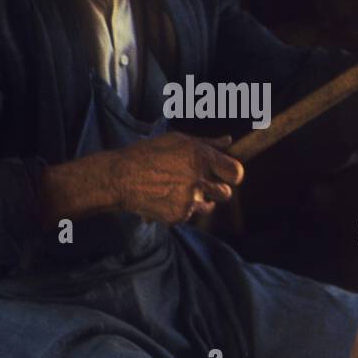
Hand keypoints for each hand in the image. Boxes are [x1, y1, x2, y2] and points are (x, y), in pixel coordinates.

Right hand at [116, 133, 243, 224]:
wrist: (121, 178)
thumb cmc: (148, 153)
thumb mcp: (177, 141)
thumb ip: (207, 143)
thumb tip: (228, 141)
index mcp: (201, 158)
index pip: (236, 172)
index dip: (233, 174)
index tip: (226, 175)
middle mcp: (199, 181)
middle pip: (226, 193)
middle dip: (217, 190)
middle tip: (199, 183)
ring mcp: (189, 201)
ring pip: (208, 206)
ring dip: (198, 200)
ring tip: (176, 189)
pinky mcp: (179, 216)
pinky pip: (189, 215)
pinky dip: (180, 208)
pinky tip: (164, 197)